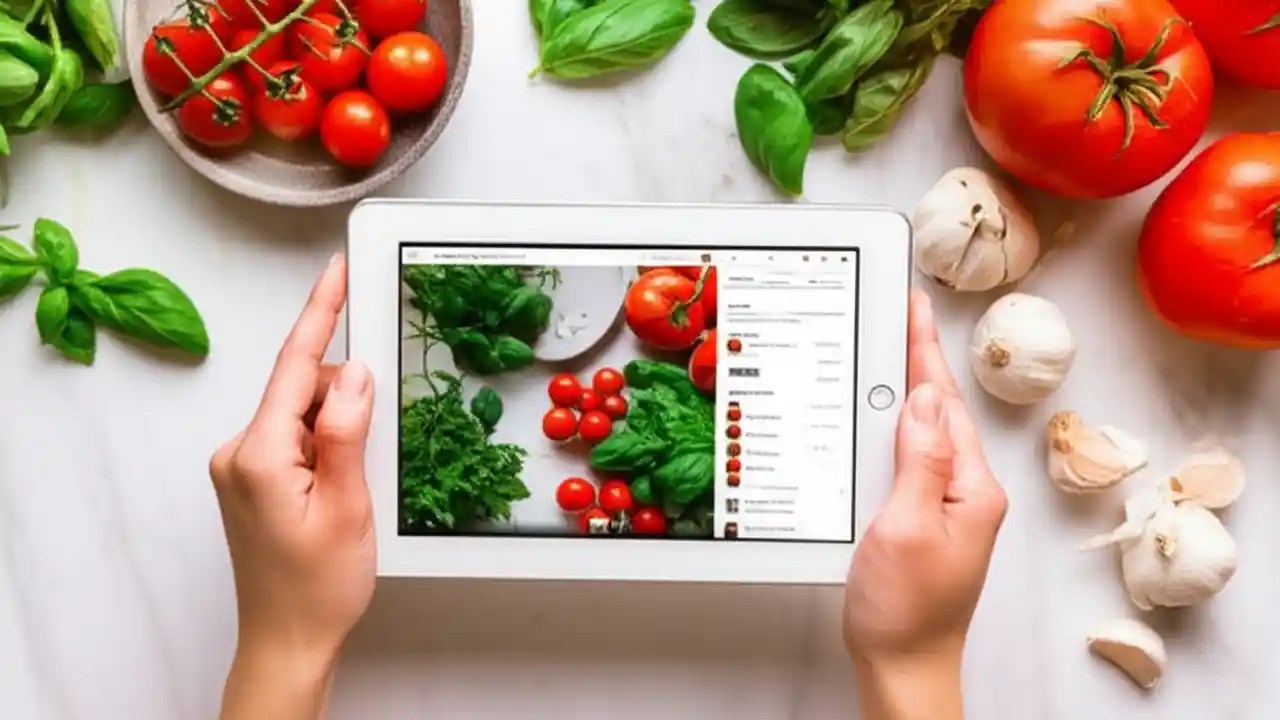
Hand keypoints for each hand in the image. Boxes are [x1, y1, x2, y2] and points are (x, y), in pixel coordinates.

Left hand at [209, 255, 374, 719]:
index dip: (319, 313)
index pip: (296, 366)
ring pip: (303, 414)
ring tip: (349, 492)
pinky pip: (295, 437)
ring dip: (337, 433)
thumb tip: (355, 371)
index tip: (333, 272)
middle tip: (368, 461)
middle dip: (345, 403)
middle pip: (303, 388)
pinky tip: (336, 488)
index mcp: (259, 454)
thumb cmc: (317, 587)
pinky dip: (324, 447)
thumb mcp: (348, 505)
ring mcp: (241, 465)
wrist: (288, 640)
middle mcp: (239, 451)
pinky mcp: (250, 477)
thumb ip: (348, 430)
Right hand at [843, 291, 1006, 719]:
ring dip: (906, 391)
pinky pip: (911, 459)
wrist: (903, 668)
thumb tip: (923, 400)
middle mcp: (967, 492)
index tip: (913, 307)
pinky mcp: (924, 519)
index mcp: (972, 488)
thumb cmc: (905, 613)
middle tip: (899, 312)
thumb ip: (919, 460)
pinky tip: (879, 418)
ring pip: (924, 432)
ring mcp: (947, 506)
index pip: (945, 404)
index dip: (925, 351)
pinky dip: (893, 430)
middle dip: (917, 359)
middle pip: (939, 411)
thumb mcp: (906, 529)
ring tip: (891, 347)